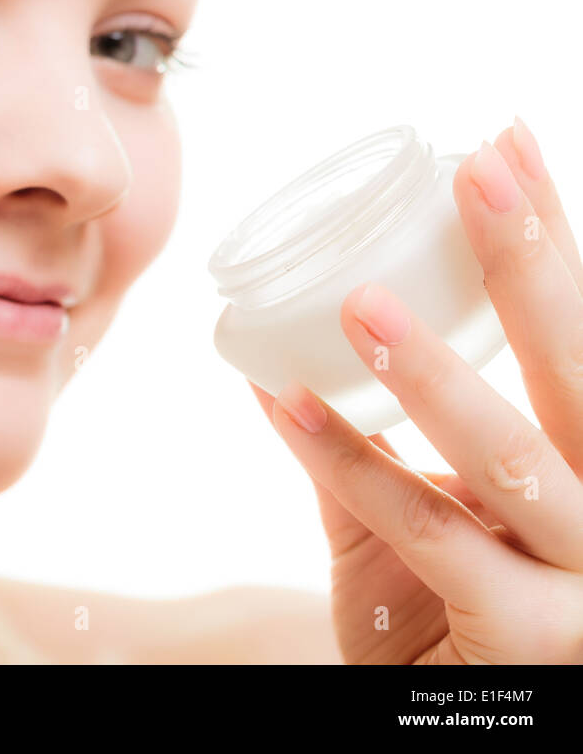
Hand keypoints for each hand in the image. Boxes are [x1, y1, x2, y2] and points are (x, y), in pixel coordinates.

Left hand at [255, 120, 582, 662]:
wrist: (462, 729)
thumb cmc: (458, 627)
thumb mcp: (442, 530)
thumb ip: (390, 454)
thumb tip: (301, 362)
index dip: (559, 238)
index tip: (509, 142)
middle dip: (536, 264)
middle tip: (477, 169)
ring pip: (516, 457)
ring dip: (435, 371)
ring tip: (360, 301)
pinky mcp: (525, 639)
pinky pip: (422, 531)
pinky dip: (346, 461)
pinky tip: (283, 402)